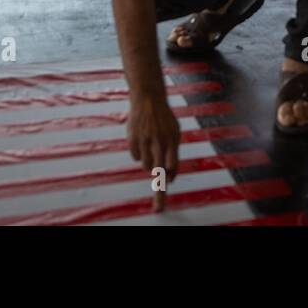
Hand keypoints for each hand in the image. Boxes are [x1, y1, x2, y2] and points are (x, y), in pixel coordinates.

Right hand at [127, 91, 179, 205]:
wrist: (148, 99)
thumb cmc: (164, 120)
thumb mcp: (175, 133)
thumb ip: (174, 155)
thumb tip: (171, 178)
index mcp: (171, 140)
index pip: (172, 166)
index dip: (168, 180)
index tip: (162, 200)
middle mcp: (158, 142)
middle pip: (157, 172)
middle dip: (159, 193)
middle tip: (158, 209)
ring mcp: (144, 140)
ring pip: (146, 166)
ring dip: (149, 163)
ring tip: (151, 148)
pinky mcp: (132, 139)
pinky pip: (136, 157)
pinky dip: (139, 154)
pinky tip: (142, 140)